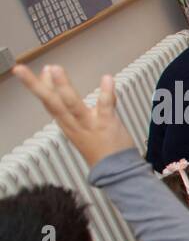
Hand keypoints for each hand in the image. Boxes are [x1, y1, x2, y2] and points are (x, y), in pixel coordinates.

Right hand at [12, 66, 132, 167]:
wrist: (116, 171)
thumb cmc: (100, 148)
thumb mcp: (78, 130)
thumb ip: (71, 110)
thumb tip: (64, 92)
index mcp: (66, 124)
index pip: (48, 104)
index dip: (40, 87)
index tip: (35, 71)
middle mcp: (73, 124)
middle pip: (51, 103)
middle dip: (35, 86)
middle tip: (20, 70)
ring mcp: (89, 124)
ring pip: (72, 104)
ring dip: (62, 87)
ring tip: (54, 69)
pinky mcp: (107, 124)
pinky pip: (105, 106)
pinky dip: (106, 92)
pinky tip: (106, 78)